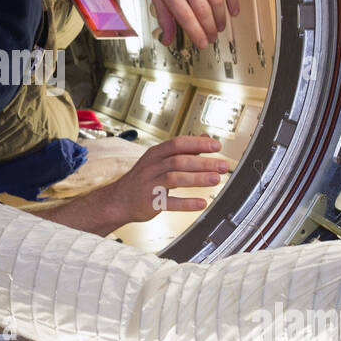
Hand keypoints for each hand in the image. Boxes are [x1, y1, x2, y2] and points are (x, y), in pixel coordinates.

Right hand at [102, 135, 227, 224]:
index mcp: (155, 154)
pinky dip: (186, 203)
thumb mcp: (159, 160)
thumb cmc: (142, 179)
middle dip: (203, 163)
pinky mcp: (149, 202)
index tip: (216, 146)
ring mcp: (149, 184)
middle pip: (179, 160)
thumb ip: (184, 150)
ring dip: (197, 178)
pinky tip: (201, 203)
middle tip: (222, 166)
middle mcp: (152, 166)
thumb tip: (206, 138)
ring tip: (215, 180)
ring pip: (174, 178)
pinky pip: (169, 202)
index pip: (178, 143)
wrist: (118, 200)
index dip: (197, 144)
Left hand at [148, 0, 239, 47]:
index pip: (184, 15)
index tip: (202, 43)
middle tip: (212, 38)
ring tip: (220, 27)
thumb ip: (164, 16)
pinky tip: (233, 11)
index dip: (196, 32)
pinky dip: (233, 0)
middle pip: (202, 9)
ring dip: (221, 17)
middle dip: (210, 28)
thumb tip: (166, 40)